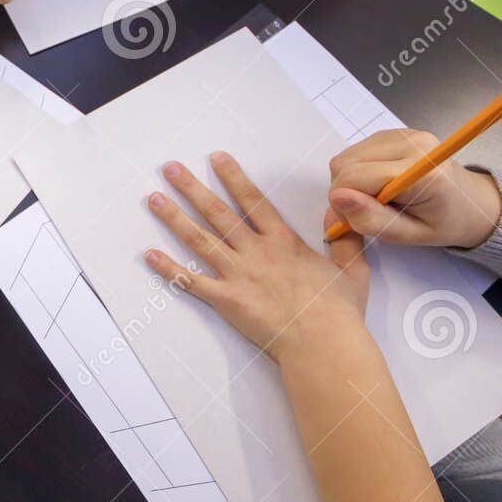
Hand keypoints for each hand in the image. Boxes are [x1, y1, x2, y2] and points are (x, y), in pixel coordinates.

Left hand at [144, 152, 369, 364]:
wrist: (323, 343)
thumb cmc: (339, 312)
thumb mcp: (353, 269)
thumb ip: (344, 241)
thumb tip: (342, 216)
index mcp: (284, 242)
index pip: (253, 201)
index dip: (233, 177)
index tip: (215, 158)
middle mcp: (256, 251)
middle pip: (218, 213)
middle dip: (192, 188)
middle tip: (170, 168)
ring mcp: (238, 275)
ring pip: (199, 240)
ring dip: (174, 218)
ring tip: (153, 199)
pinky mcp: (226, 300)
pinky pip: (192, 282)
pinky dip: (169, 269)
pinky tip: (149, 255)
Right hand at [325, 129, 501, 248]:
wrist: (471, 203)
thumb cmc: (444, 223)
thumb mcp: (410, 236)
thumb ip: (372, 220)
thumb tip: (337, 197)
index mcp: (421, 170)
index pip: (354, 177)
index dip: (345, 204)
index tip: (358, 221)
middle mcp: (411, 143)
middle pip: (344, 164)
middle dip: (345, 193)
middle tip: (367, 213)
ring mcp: (401, 133)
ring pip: (345, 157)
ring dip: (350, 183)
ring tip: (377, 200)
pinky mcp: (393, 132)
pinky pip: (356, 152)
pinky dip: (358, 172)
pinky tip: (380, 185)